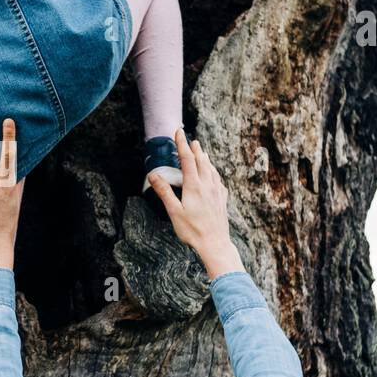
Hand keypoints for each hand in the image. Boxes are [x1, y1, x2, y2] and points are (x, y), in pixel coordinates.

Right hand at [148, 128, 243, 280]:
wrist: (214, 244)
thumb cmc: (192, 230)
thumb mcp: (174, 212)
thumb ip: (165, 192)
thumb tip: (153, 176)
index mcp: (194, 186)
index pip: (188, 159)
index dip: (182, 144)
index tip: (179, 133)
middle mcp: (208, 185)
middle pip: (202, 161)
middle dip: (195, 149)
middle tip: (191, 140)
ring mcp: (217, 192)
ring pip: (212, 169)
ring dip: (206, 159)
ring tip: (202, 153)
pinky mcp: (222, 200)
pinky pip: (218, 180)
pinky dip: (214, 172)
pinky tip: (213, 176)